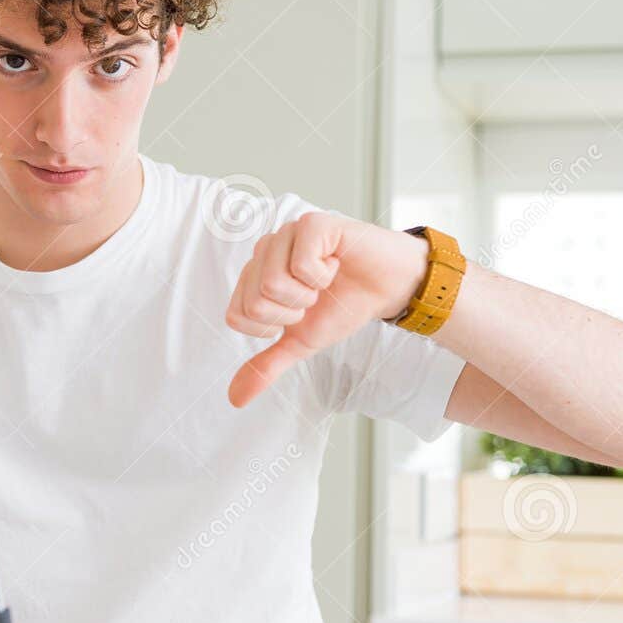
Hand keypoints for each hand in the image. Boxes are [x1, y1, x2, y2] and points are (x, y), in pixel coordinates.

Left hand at [225, 212, 427, 407]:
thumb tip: (235, 399)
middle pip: (255, 302)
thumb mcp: (301, 342)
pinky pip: (301, 263)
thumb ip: (267, 364)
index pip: (238, 315)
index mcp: (254, 276)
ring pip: (272, 283)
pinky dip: (324, 276)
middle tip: (315, 298)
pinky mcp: (312, 223)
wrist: (387, 289)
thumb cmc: (343, 307)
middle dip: (293, 312)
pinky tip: (336, 264)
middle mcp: (264, 252)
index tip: (298, 314)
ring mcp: (286, 234)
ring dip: (309, 295)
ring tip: (325, 281)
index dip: (272, 326)